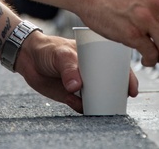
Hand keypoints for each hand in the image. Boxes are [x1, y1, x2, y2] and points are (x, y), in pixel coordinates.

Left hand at [14, 31, 137, 112]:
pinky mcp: (71, 95)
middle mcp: (90, 71)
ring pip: (97, 97)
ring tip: (98, 107)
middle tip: (117, 102)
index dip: (127, 78)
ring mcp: (82, 84)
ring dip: (100, 104)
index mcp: (94, 56)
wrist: (27, 58)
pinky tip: (76, 103)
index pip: (116, 66)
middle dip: (116, 95)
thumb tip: (77, 86)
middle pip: (110, 85)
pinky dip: (83, 108)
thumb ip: (68, 68)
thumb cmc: (47, 49)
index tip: (131, 89)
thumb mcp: (60, 54)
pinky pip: (82, 106)